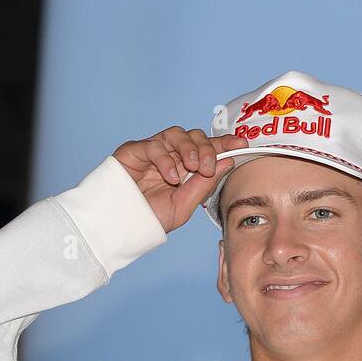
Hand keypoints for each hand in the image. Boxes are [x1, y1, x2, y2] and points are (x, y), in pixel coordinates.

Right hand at [113, 127, 241, 232]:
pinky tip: (171, 176)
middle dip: (206, 148)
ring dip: (189, 148)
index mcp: (184, 170)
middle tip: (208, 167)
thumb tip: (227, 162)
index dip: (224, 144)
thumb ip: (204, 185)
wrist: (120, 227)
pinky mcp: (135, 150)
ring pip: (176, 134)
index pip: (207, 150)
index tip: (241, 145)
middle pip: (194, 136)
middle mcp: (170, 157)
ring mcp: (152, 152)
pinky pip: (155, 145)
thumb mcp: (183, 206)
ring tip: (193, 168)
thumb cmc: (149, 219)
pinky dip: (166, 159)